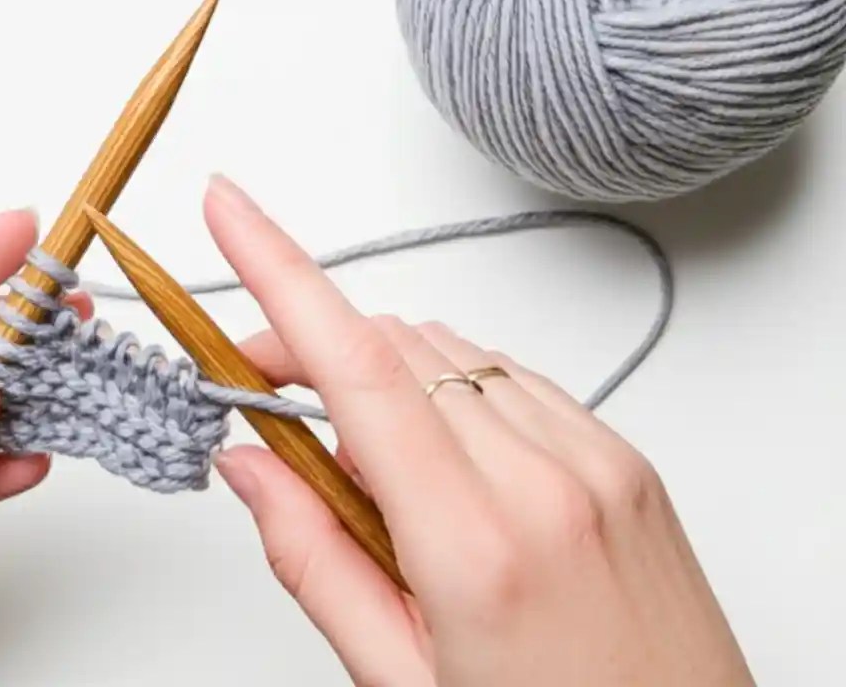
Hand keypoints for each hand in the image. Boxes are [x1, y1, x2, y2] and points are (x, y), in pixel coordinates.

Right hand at [203, 175, 754, 686]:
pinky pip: (510, 379)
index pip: (358, 368)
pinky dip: (451, 395)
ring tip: (378, 483)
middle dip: (312, 354)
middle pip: (395, 347)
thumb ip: (311, 557)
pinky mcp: (625, 456)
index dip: (280, 276)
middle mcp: (549, 479)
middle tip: (267, 411)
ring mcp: (598, 459)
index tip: (230, 213)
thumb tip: (249, 462)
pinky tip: (444, 467)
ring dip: (385, 383)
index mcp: (477, 544)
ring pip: (450, 354)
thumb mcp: (398, 674)